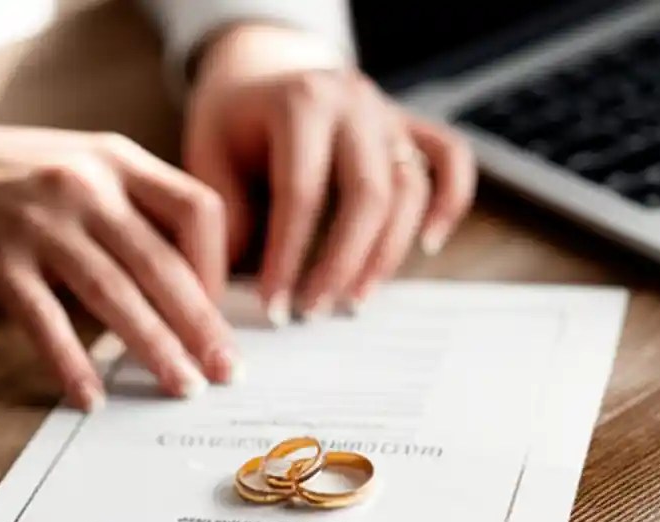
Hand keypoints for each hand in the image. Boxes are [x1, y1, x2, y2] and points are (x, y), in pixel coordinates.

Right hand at [0, 111, 238, 409]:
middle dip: (202, 325)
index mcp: (115, 159)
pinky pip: (46, 322)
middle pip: (164, 263)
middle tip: (226, 371)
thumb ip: (128, 208)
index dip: (216, 266)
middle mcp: (85, 184)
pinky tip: (91, 398)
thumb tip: (183, 283)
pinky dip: (71, 364)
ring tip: (182, 386)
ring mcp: (39, 221)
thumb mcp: (76, 166)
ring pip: (117, 294)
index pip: (199, 209)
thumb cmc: (0, 175)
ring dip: (155, 348)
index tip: (218, 310)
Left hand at [185, 24, 476, 320]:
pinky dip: (449, 202)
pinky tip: (427, 246)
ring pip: (410, 189)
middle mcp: (354, 101)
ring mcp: (388, 112)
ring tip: (354, 300)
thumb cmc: (231, 124)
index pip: (302, 193)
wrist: (259, 71)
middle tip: (314, 311)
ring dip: (386, 253)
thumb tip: (235, 291)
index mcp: (300, 102)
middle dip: (342, 264)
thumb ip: (224, 218)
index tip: (273, 306)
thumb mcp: (207, 158)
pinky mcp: (411, 124)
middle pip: (368, 195)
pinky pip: (451, 159)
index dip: (288, 257)